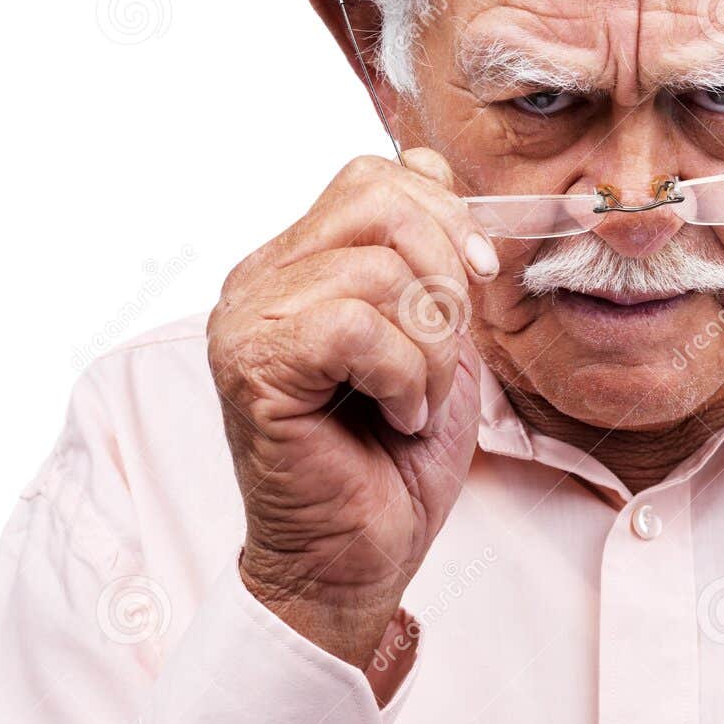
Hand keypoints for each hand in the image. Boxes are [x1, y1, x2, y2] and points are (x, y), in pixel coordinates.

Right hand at [206, 149, 497, 668]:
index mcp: (297, 263)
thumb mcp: (435, 333)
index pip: (373, 176)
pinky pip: (354, 326)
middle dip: (446, 274)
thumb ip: (427, 251)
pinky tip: (393, 416)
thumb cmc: (394, 458)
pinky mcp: (251, 367)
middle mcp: (258, 281)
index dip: (444, 216)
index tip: (477, 279)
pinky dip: (403, 375)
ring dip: (431, 347)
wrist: (358, 559)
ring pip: (378, 270)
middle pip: (377, 200)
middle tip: (446, 351)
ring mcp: (246, 321)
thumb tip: (430, 164)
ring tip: (415, 400)